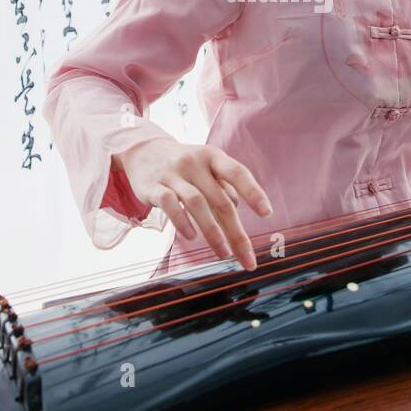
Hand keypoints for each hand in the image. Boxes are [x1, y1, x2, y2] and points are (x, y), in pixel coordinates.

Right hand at [115, 138, 272, 269]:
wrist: (143, 152)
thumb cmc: (185, 166)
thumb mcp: (207, 168)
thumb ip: (225, 190)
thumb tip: (239, 218)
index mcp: (213, 157)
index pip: (237, 173)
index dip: (253, 192)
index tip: (267, 214)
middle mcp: (195, 162)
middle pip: (221, 199)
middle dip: (236, 232)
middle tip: (247, 257)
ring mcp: (173, 174)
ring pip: (197, 203)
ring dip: (213, 232)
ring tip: (224, 253)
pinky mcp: (153, 187)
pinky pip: (170, 205)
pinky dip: (182, 222)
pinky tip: (192, 238)